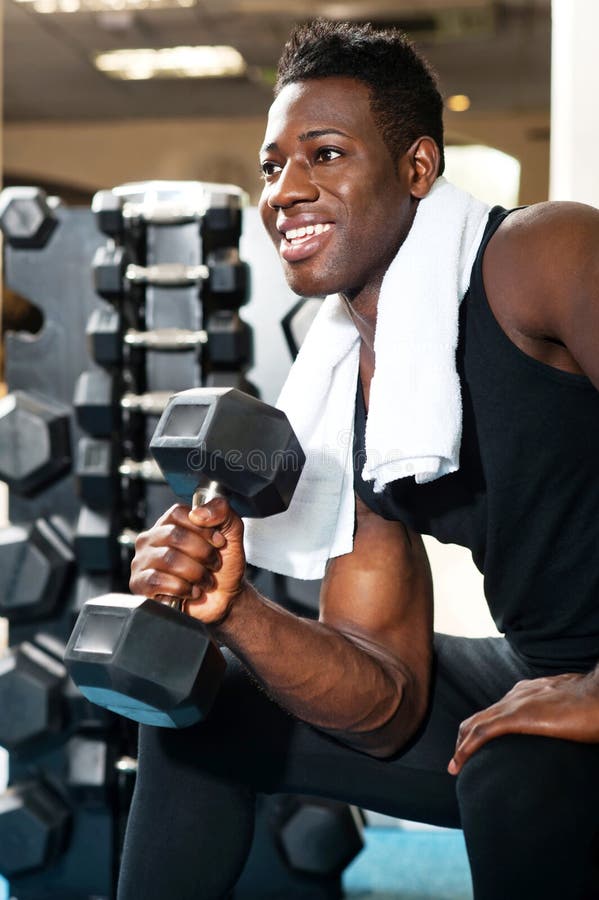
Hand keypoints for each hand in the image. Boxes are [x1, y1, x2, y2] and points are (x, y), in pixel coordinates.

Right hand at [129, 498, 246, 624]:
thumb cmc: (223, 566)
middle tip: (214, 564)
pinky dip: (182, 588)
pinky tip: (190, 591)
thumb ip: (221, 510)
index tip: (219, 542)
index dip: (203, 528)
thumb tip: (199, 512)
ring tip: (204, 581)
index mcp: (168, 523)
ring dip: (196, 573)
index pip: (177, 513)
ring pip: (168, 559)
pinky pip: (157, 581)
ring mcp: (142, 562)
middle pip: (174, 536)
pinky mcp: (140, 585)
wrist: (224, 599)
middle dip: (203, 553)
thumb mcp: (231, 533)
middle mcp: (151, 540)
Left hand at [448, 671, 598, 775]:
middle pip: (480, 717)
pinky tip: (459, 763)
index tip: (478, 748)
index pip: (496, 711)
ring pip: (476, 724)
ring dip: (461, 746)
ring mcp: (515, 704)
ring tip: (455, 767)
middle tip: (459, 761)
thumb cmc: (592, 706)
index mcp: (528, 693)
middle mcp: (516, 695)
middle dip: (465, 739)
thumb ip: (558, 718)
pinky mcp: (517, 716)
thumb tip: (563, 730)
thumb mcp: (569, 710)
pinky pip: (482, 733)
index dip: (482, 729)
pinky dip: (466, 748)